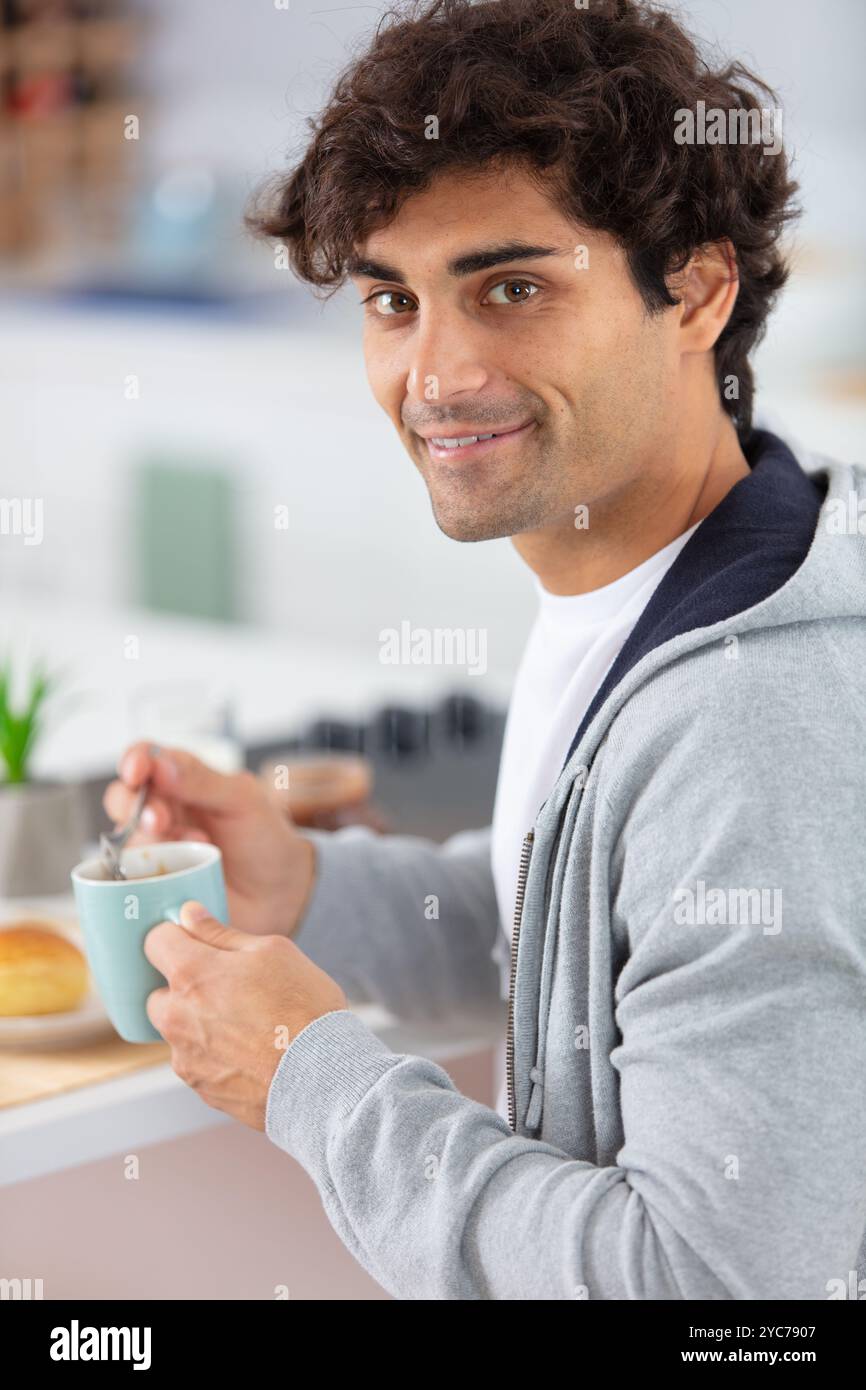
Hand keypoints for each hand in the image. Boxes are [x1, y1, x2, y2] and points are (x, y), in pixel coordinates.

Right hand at [103, 742, 315, 937]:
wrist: (280, 893)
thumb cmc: (263, 838)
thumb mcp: (243, 800)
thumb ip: (202, 780)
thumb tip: (160, 764)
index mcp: (181, 780)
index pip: (145, 758)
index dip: (135, 760)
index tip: (136, 770)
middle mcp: (161, 811)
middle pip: (122, 798)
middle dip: (135, 806)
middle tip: (161, 821)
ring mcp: (154, 849)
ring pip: (124, 839)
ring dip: (153, 844)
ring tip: (199, 849)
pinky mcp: (152, 885)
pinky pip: (129, 879)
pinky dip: (145, 877)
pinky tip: (179, 878)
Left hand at [145, 900, 347, 1129]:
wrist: (321, 1077)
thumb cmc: (303, 1007)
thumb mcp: (272, 952)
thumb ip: (221, 934)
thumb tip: (189, 916)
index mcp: (191, 975)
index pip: (155, 942)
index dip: (176, 936)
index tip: (195, 941)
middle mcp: (177, 1017)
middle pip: (157, 993)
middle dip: (181, 987)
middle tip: (224, 988)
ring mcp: (185, 1056)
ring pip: (177, 1031)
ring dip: (197, 1023)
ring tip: (245, 1025)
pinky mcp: (199, 1087)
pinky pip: (195, 1061)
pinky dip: (213, 1054)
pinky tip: (249, 1051)